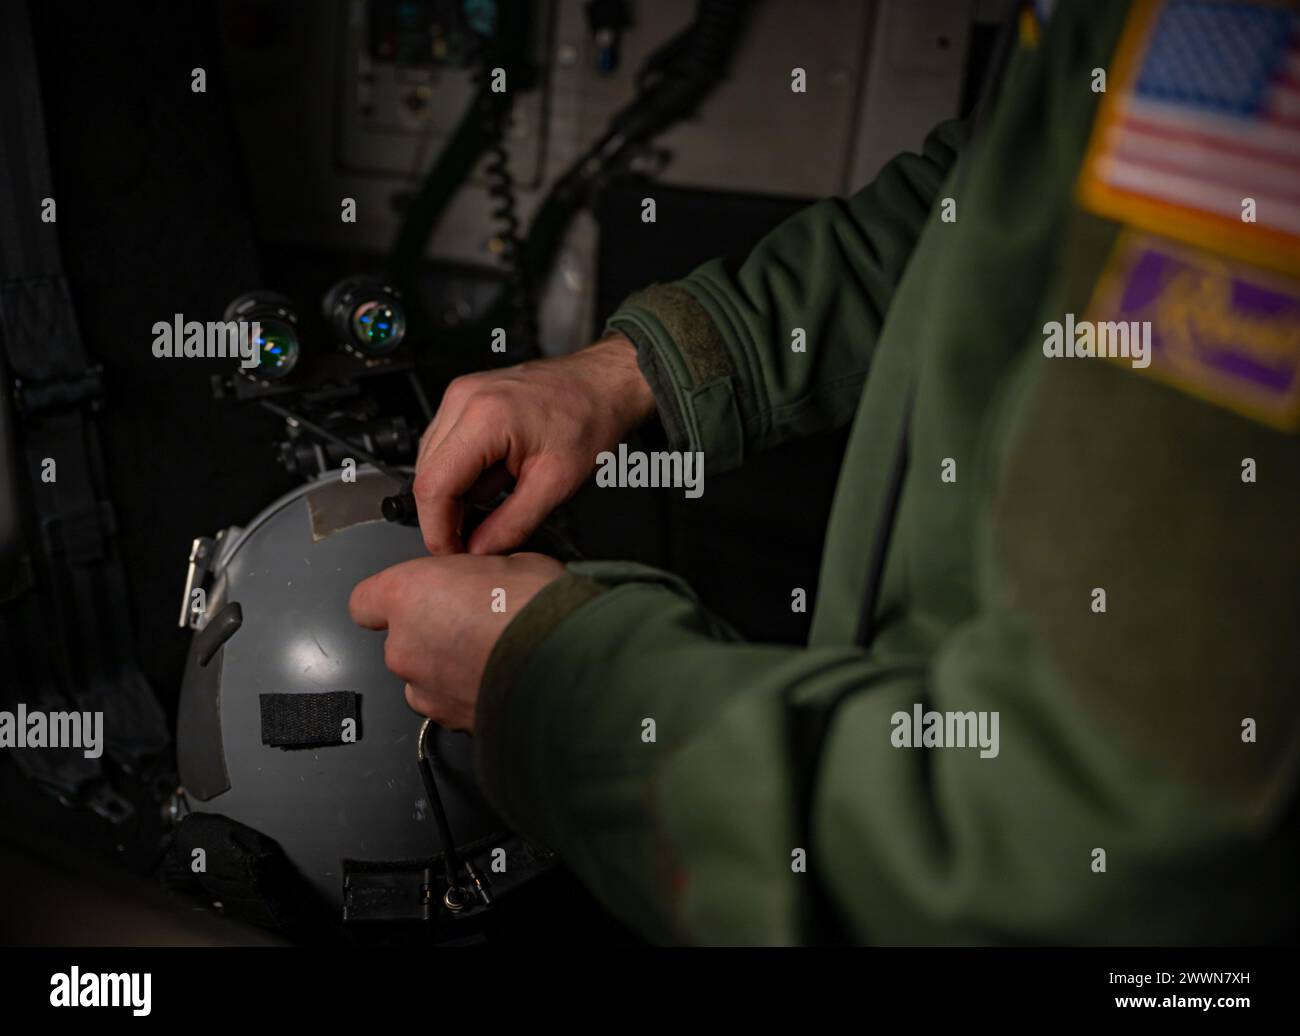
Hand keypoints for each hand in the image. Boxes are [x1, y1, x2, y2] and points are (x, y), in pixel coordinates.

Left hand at [348, 552, 565, 731]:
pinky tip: (502, 681)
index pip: (365, 602)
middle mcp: (404, 646)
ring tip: (493, 658)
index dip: (390, 603)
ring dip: (448, 670)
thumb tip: (485, 581)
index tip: (413, 600)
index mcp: (407, 595)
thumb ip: (476, 576)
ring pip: (424, 679)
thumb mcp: (509, 561)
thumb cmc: (537, 608)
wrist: (567, 663)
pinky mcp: (450, 723)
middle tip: (476, 624)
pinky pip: (449, 706)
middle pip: (401, 643)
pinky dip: (469, 697)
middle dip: (432, 636)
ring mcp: (424, 691)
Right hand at [413, 333, 655, 555]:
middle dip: (445, 515)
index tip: (452, 551)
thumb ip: (512, 524)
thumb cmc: (590, 418)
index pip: (433, 486)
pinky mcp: (466, 399)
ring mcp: (461, 395)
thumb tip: (479, 550)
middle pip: (426, 475)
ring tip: (497, 501)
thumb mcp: (556, 484)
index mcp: (485, 418)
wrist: (604, 384)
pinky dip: (463, 473)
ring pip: (431, 462)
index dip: (438, 529)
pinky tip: (494, 479)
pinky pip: (446, 446)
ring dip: (455, 494)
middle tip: (475, 539)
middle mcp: (464, 399)